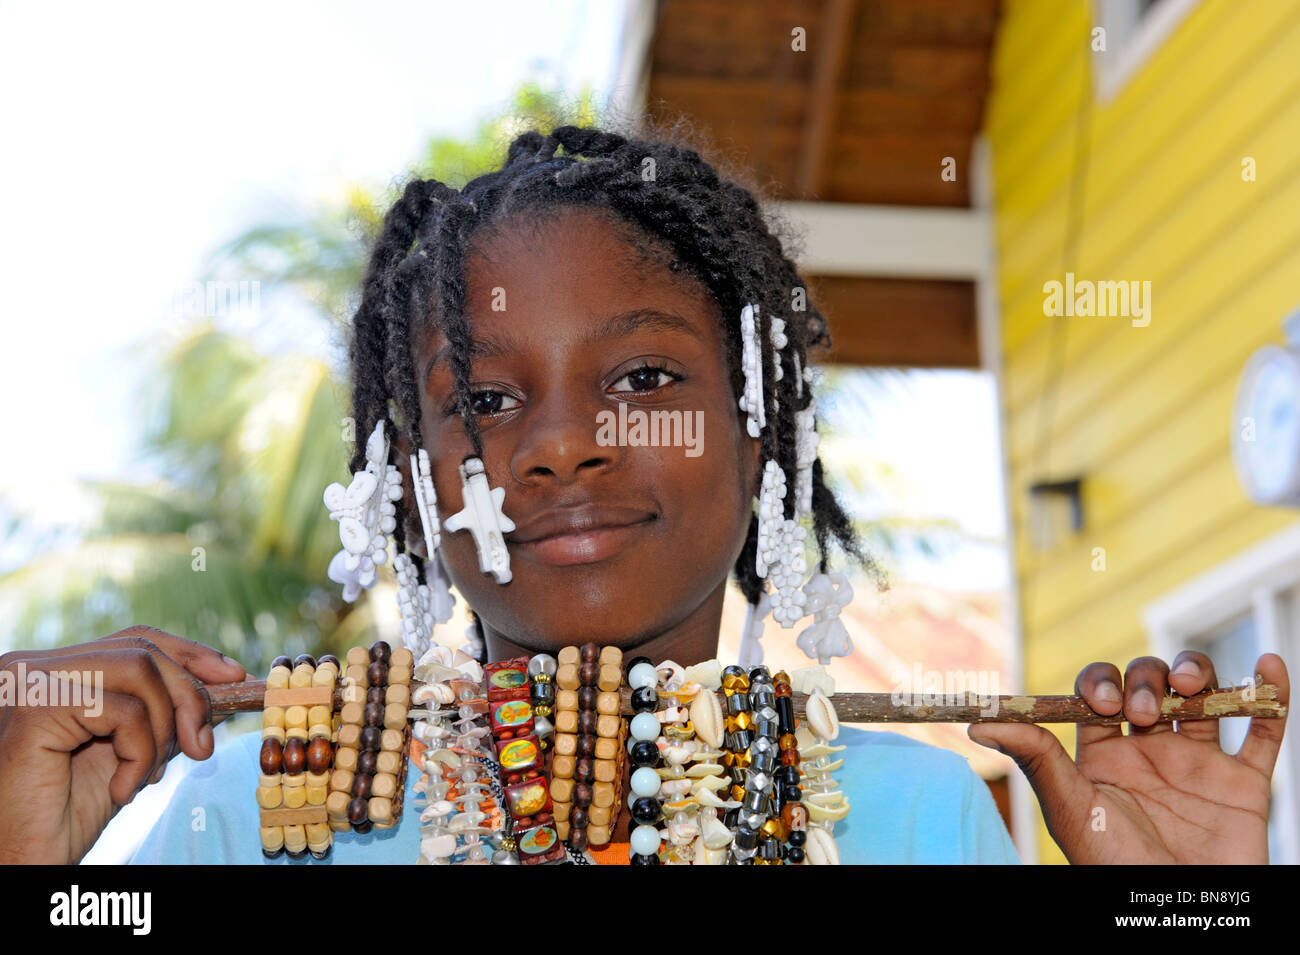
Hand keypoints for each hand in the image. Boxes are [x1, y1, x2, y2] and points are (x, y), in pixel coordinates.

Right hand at [0, 626, 244, 863]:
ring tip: (147, 776)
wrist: (22, 860)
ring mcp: (29, 680)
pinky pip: (122, 710)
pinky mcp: (33, 706)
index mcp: (55, 670)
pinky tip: (122, 788)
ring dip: (162, 730)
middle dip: (188, 697)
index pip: (136, 639)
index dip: (191, 654)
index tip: (235, 676)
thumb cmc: (65, 814)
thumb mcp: (130, 749)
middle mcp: (33, 666)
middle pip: (143, 650)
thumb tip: (225, 681)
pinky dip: (139, 752)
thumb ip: (165, 712)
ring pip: (139, 670)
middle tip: (199, 748)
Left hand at [969, 651, 1288, 862]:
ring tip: (1190, 689)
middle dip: (1147, 680)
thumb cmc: (1116, 867)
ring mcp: (1199, 765)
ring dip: (1198, 674)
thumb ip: (1033, 758)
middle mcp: (1150, 753)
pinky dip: (1271, 695)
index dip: (1101, 683)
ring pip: (1202, 695)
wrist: (1177, 914)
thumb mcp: (1070, 808)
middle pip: (1150, 684)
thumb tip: (977, 722)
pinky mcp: (1244, 784)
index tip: (1104, 702)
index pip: (1099, 693)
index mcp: (1104, 756)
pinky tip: (1270, 665)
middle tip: (1144, 712)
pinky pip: (1264, 730)